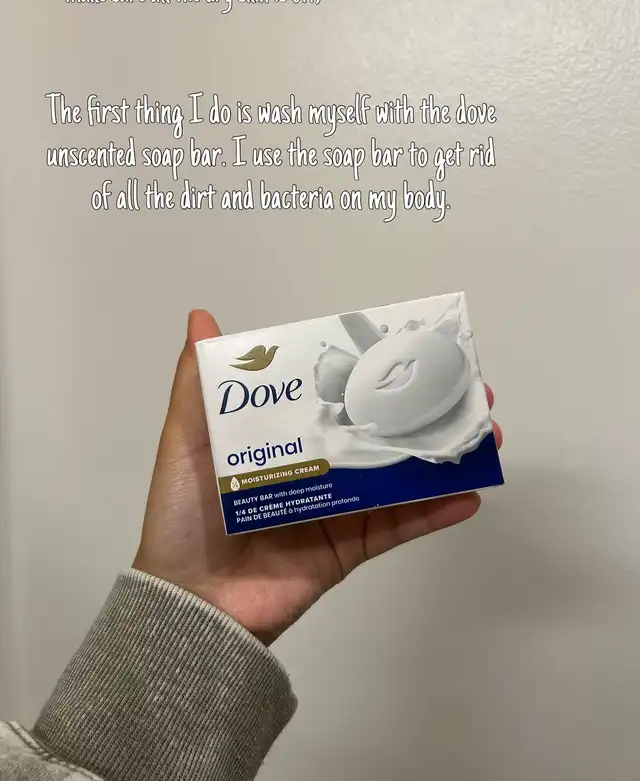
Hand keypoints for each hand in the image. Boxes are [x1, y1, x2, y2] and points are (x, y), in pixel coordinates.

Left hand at [134, 310, 502, 644]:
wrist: (190, 602)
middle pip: (381, 434)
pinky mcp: (349, 550)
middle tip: (467, 393)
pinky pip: (399, 528)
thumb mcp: (186, 438)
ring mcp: (338, 511)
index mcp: (285, 440)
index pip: (337, 398)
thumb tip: (201, 314)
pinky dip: (436, 513)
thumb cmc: (184, 516)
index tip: (413, 352)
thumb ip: (198, 382)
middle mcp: (318, 469)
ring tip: (484, 435)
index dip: (375, 376)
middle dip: (424, 412)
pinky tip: (470, 493)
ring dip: (443, 457)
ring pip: (401, 477)